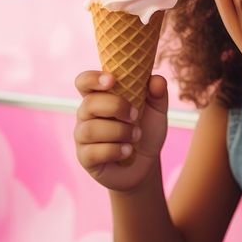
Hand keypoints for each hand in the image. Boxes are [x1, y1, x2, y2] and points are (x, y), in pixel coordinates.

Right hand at [73, 71, 168, 191]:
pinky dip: (115, 150)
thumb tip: (157, 80)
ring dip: (119, 131)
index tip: (112, 80)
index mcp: (99, 97)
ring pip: (91, 129)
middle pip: (89, 103)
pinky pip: (94, 152)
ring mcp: (83, 137)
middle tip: (136, 115)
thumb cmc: (146, 131)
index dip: (93, 78)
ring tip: (137, 136)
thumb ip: (158, 93)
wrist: (146, 164)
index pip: (84, 82)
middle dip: (116, 107)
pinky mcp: (86, 158)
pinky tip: (128, 151)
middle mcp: (86, 114)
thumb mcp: (156, 111)